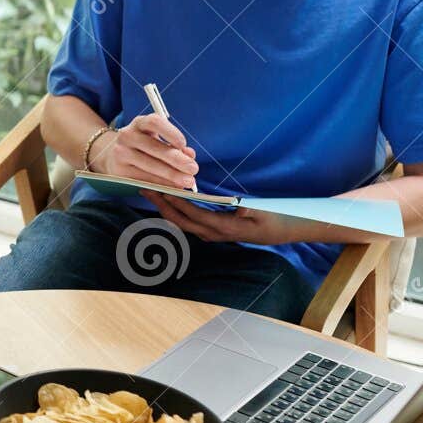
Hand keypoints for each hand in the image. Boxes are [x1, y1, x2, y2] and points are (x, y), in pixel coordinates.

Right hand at [97, 113, 198, 189]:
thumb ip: (174, 145)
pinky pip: (144, 179)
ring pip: (150, 165)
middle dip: (176, 159)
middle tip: (193, 169)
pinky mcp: (119, 171)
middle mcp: (127, 136)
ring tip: (187, 181)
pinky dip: (161, 183)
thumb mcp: (156, 139)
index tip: (183, 144)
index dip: (170, 132)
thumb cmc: (142, 146)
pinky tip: (173, 186)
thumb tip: (190, 155)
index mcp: (139, 123)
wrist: (112, 156)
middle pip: (154, 147)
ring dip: (171, 175)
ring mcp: (121, 154)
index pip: (154, 122)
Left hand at [142, 190, 299, 245]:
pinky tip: (166, 199)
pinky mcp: (209, 230)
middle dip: (160, 204)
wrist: (279, 231)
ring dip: (164, 207)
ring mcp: (209, 233)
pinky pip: (187, 221)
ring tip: (150, 191)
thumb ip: (244, 209)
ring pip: (180, 222)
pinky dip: (174, 209)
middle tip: (144, 188)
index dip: (175, 202)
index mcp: (223, 228)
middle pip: (179, 220)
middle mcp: (211, 233)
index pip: (193, 214)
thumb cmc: (272, 218)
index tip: (160, 189)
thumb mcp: (260, 211)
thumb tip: (233, 205)